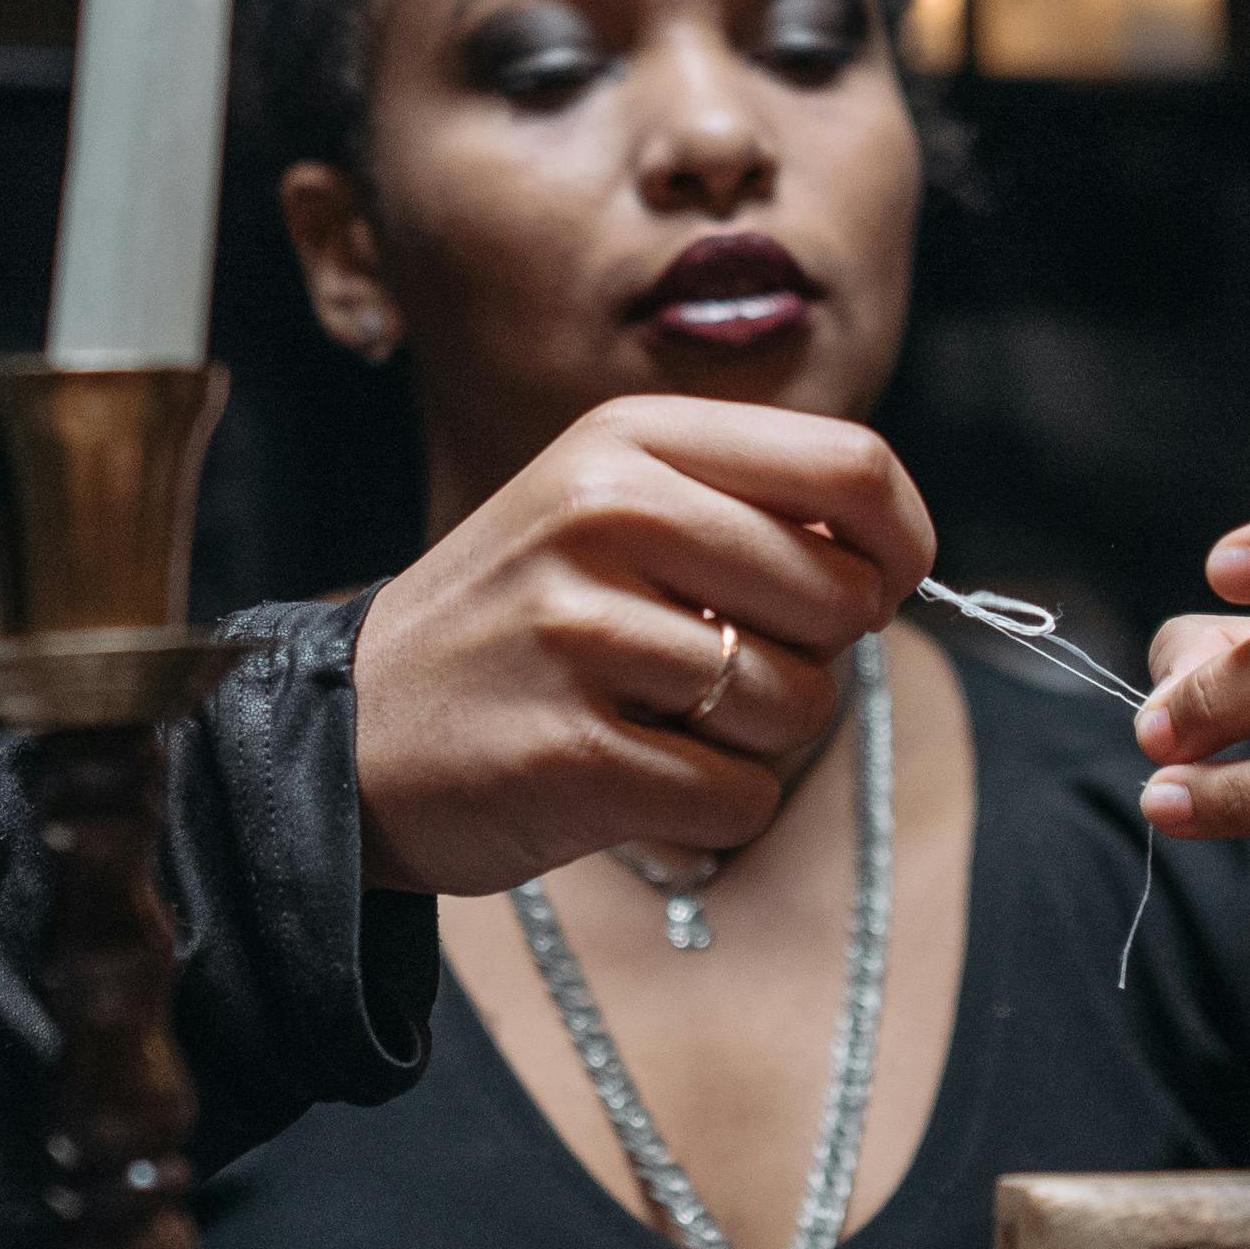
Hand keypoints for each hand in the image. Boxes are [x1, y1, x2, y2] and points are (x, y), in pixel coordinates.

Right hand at [354, 394, 932, 895]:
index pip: (851, 465)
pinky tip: (634, 782)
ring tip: (663, 722)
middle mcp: (601, 514)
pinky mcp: (572, 750)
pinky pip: (738, 797)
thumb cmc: (518, 625)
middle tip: (728, 669)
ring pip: (798, 705)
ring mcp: (579, 633)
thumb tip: (890, 554)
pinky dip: (711, 809)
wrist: (348, 736)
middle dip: (819, 656)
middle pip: (840, 595)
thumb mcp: (603, 509)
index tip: (879, 588)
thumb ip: (740, 504)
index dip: (901, 542)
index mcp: (625, 439)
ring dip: (760, 741)